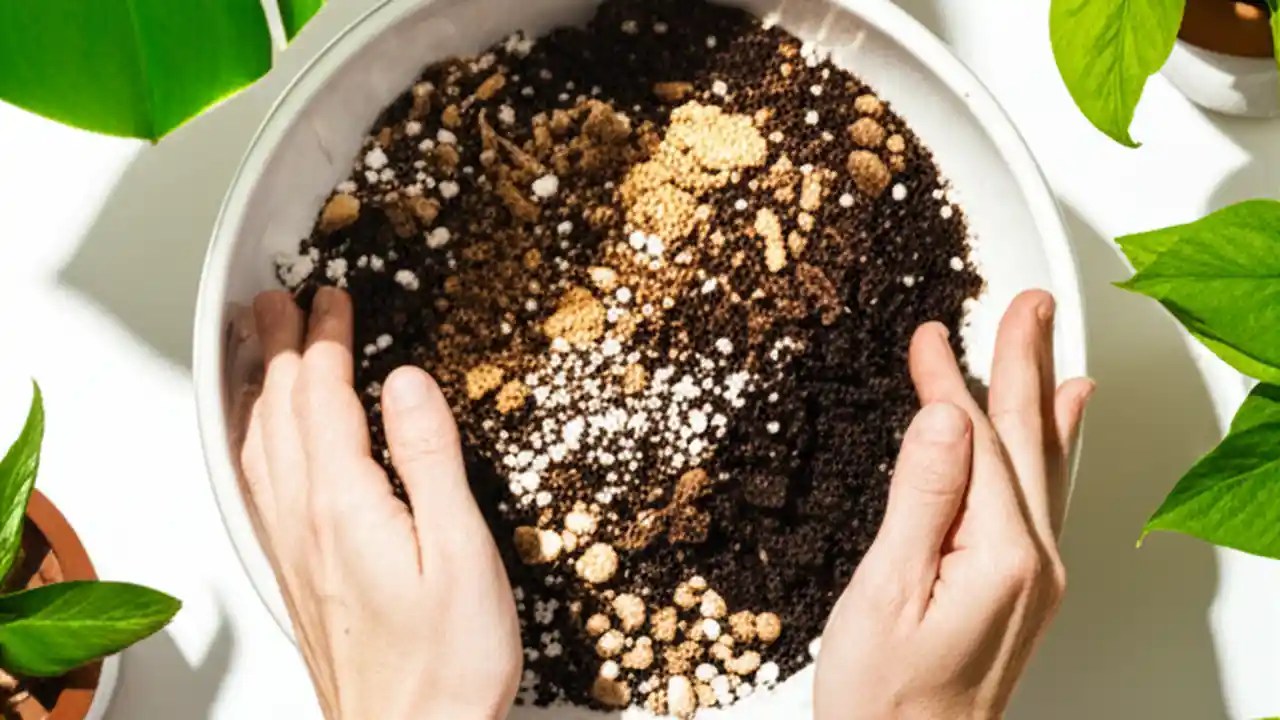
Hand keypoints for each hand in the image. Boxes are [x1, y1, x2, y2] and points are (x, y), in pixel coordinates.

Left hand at [239, 288, 520, 719]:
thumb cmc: (446, 662)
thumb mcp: (461, 551)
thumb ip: (430, 460)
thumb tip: (407, 384)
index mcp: (344, 505)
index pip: (321, 398)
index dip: (325, 340)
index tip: (331, 297)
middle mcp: (305, 522)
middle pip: (279, 413)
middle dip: (278, 347)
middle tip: (278, 300)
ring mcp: (293, 550)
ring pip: (259, 447)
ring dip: (260, 388)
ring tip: (259, 350)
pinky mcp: (298, 574)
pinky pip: (260, 486)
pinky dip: (255, 441)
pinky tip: (261, 442)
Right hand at [814, 290, 1093, 719]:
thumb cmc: (886, 699)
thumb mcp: (887, 591)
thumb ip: (923, 497)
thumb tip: (947, 416)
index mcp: (1001, 555)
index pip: (979, 440)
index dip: (951, 381)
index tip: (929, 336)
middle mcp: (1033, 562)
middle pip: (1027, 441)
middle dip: (1024, 364)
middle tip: (1027, 305)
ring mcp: (1035, 577)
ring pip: (1040, 466)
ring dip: (1040, 400)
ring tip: (1049, 353)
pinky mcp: (1021, 590)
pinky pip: (1041, 499)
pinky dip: (1047, 453)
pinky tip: (1055, 434)